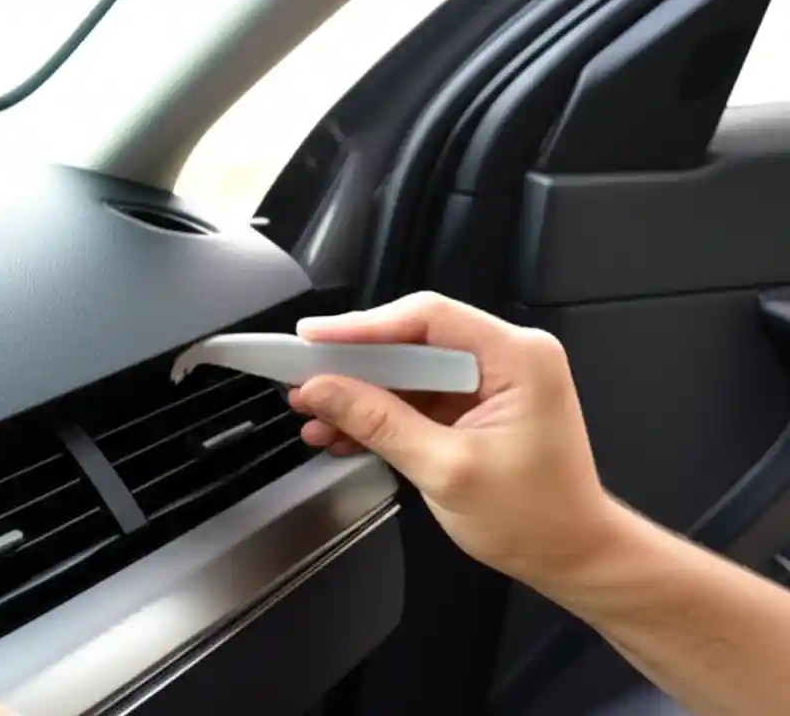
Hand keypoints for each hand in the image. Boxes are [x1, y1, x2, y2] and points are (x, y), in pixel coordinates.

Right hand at [289, 292, 622, 585]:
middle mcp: (508, 358)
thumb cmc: (536, 518)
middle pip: (412, 340)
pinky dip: (380, 414)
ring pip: (408, 370)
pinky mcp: (475, 406)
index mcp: (518, 358)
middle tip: (303, 376)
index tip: (314, 339)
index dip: (363, 326)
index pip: (427, 318)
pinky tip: (342, 431)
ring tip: (314, 413)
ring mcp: (491, 382)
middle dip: (353, 364)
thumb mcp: (446, 469)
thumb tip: (324, 390)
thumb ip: (380, 423)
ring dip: (360, 393)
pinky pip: (417, 396)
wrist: (572, 556)